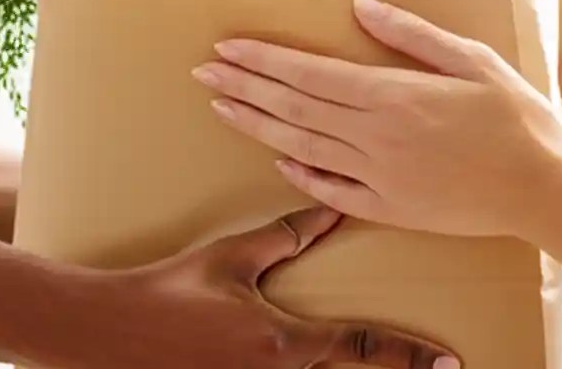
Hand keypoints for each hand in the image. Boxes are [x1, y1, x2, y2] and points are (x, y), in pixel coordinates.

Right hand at [88, 207, 457, 368]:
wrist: (111, 333)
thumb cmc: (170, 292)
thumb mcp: (230, 259)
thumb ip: (285, 237)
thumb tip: (332, 208)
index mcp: (285, 343)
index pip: (361, 351)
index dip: (409, 357)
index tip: (449, 362)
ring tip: (392, 365)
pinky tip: (309, 365)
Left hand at [194, 0, 561, 240]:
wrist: (547, 189)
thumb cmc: (516, 116)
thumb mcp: (472, 59)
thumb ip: (410, 33)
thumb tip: (359, 3)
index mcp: (392, 95)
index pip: (308, 74)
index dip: (262, 60)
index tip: (226, 48)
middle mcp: (375, 137)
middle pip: (293, 108)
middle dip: (243, 87)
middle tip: (203, 73)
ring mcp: (378, 177)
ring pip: (301, 147)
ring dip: (256, 125)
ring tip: (221, 107)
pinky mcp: (388, 208)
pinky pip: (330, 190)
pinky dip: (299, 173)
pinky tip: (275, 157)